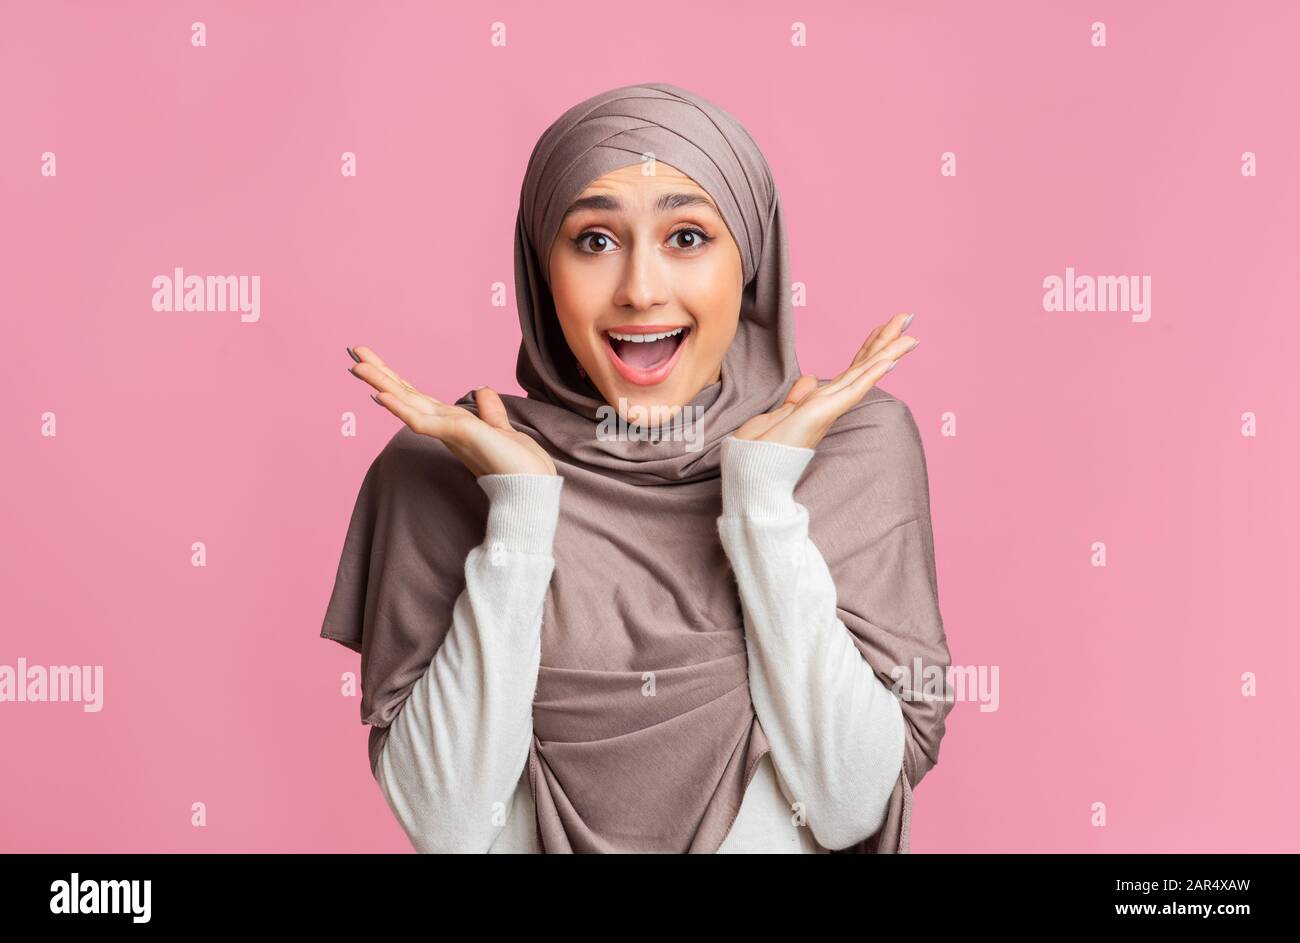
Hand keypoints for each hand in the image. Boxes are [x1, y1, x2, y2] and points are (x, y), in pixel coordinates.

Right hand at [346, 346, 557, 477]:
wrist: (531, 490)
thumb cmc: (517, 466)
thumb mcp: (502, 430)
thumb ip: (489, 411)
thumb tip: (482, 390)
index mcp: (452, 423)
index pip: (418, 397)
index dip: (396, 379)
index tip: (374, 360)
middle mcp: (444, 426)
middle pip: (406, 395)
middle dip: (381, 374)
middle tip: (355, 353)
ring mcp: (447, 432)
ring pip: (407, 404)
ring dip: (382, 384)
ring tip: (357, 366)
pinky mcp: (455, 437)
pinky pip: (421, 422)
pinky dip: (401, 408)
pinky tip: (382, 396)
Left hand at [733, 312, 918, 449]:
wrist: (751, 475)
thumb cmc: (759, 451)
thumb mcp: (775, 415)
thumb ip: (796, 398)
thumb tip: (809, 381)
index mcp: (819, 403)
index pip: (849, 370)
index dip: (868, 349)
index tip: (883, 328)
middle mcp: (828, 404)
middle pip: (862, 366)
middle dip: (885, 341)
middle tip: (907, 318)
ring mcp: (828, 409)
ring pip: (864, 374)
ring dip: (888, 352)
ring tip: (910, 335)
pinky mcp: (822, 414)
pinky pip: (853, 390)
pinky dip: (872, 374)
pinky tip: (890, 360)